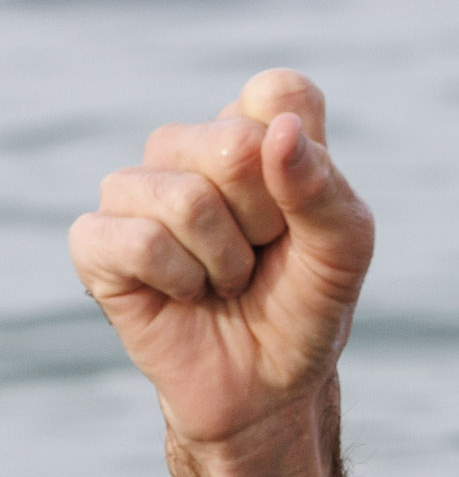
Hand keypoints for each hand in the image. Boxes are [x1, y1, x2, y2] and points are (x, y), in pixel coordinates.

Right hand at [69, 70, 376, 448]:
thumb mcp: (344, 253)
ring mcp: (136, 189)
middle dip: (269, 220)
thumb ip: (324, 190)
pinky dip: (183, 281)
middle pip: (236, 143)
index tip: (305, 210)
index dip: (304, 158)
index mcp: (255, 132)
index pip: (279, 92)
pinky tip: (187, 293)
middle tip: (266, 254)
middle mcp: (189, 147)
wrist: (269, 384)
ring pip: (187, 198)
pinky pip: (142, 241)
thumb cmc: (306, 305)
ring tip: (228, 279)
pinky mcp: (97, 238)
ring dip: (228, 261)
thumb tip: (278, 132)